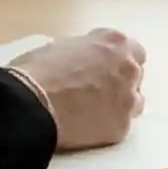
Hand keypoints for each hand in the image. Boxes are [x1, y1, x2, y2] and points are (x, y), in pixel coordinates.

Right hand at [9, 29, 146, 150]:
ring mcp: (129, 97)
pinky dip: (107, 126)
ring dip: (118, 104)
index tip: (102, 69)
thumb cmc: (38, 70)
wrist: (32, 104)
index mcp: (114, 41)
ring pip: (133, 102)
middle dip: (119, 82)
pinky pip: (120, 126)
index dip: (115, 61)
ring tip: (91, 112)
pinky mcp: (122, 126)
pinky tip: (86, 127)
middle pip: (134, 75)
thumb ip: (85, 52)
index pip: (131, 50)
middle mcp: (129, 66)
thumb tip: (84, 62)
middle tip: (96, 91)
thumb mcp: (62, 46)